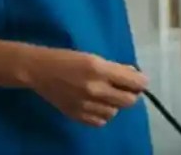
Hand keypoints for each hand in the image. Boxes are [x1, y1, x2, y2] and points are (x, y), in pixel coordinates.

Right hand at [22, 47, 147, 127]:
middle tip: (125, 88)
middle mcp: (95, 89)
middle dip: (130, 94)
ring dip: (115, 104)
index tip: (139, 81)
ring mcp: (85, 104)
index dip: (141, 82)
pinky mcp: (75, 115)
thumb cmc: (68, 59)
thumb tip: (135, 76)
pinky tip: (97, 105)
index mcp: (101, 70)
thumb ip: (116, 68)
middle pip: (129, 101)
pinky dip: (102, 114)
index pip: (135, 82)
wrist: (39, 71)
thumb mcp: (95, 57)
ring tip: (107, 96)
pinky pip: (100, 121)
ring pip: (115, 112)